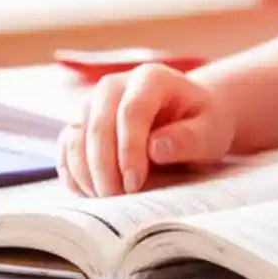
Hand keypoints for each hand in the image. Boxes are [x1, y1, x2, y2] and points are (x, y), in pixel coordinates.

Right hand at [58, 64, 235, 197]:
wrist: (190, 119)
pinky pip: (66, 147)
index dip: (129, 150)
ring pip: (76, 136)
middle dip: (104, 167)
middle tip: (118, 200)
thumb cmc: (203, 124)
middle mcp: (116, 84)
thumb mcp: (210, 132)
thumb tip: (155, 148)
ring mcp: (94, 102)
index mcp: (152, 78)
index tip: (135, 183)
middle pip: (98, 124)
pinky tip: (92, 192)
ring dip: (86, 172)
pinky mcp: (82, 122)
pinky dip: (73, 172)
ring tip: (108, 199)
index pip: (131, 111)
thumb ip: (189, 139)